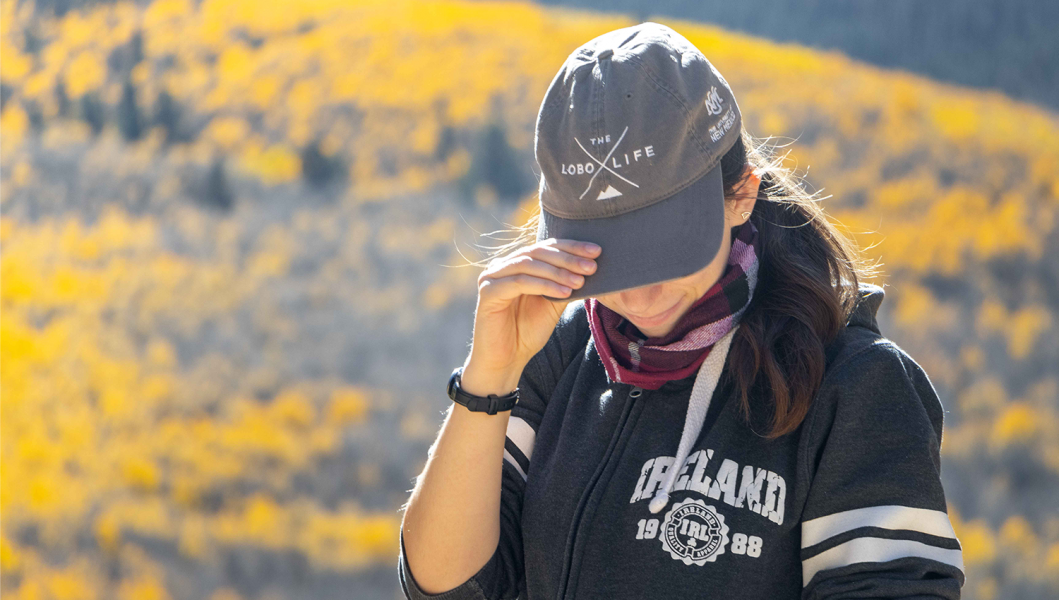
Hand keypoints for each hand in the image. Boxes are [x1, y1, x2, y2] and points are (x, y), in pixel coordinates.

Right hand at [464, 238, 600, 379]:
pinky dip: (544, 285)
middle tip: (592, 265)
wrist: (506, 360)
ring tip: (580, 281)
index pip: (546, 247)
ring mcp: (492, 277)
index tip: (596, 251)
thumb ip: (564, 283)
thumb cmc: (527, 332)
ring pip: (529, 265)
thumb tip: (589, 266)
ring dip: (558, 272)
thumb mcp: (552, 304)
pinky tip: (564, 292)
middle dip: (567, 258)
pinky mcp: (488, 292)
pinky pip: (520, 282)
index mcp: (517, 265)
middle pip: (538, 252)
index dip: (571, 247)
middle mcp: (503, 266)